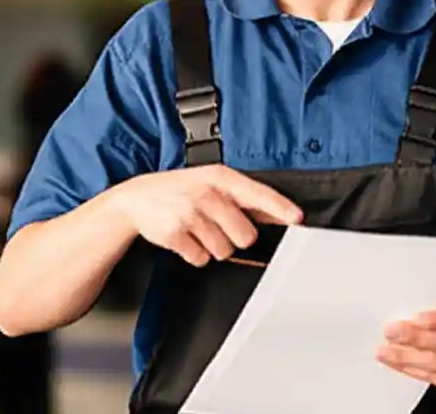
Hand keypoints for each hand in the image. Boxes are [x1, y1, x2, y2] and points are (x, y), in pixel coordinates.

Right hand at [110, 164, 303, 266]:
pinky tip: (186, 237)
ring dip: (214, 246)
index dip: (281, 208)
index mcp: (220, 178)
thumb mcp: (213, 184)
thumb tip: (282, 215)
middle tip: (219, 226)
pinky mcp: (174, 234)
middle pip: (245, 235)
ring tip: (200, 229)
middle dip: (235, 236)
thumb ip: (246, 199)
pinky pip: (201, 259)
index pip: (258, 194)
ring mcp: (189, 214)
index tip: (297, 219)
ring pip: (224, 251)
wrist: (137, 198)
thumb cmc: (182, 190)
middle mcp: (207, 194)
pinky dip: (196, 253)